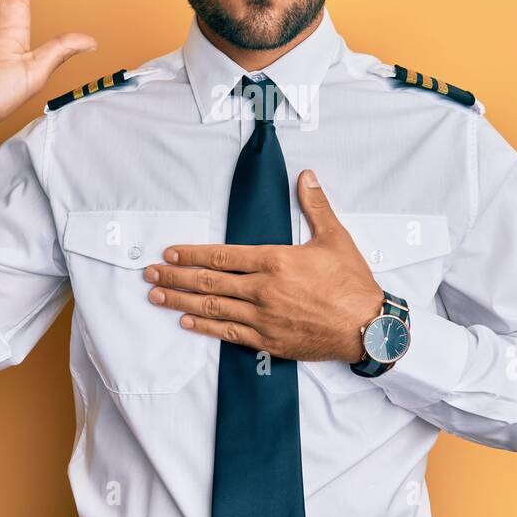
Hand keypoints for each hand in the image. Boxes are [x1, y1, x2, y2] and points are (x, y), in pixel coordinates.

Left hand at [142, 169, 383, 363]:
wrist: (367, 326)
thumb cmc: (352, 283)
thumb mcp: (335, 237)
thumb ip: (315, 206)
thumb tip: (306, 176)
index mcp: (275, 261)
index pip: (222, 255)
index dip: (192, 253)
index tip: (170, 251)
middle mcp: (263, 289)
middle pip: (209, 281)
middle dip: (175, 275)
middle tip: (149, 272)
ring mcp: (263, 317)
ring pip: (212, 307)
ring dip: (180, 300)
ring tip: (156, 294)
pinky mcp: (268, 340)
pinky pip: (228, 332)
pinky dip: (204, 326)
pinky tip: (186, 321)